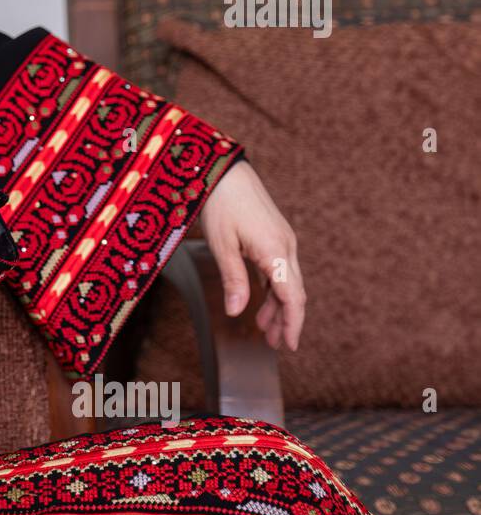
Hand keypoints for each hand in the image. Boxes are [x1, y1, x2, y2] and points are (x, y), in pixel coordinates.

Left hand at [199, 161, 305, 351]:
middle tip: (276, 345)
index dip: (293, 324)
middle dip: (287, 320)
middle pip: (293, 293)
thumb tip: (236, 312)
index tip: (290, 345)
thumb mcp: (222, 244)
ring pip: (286, 282)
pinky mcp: (274, 236)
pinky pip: (279, 269)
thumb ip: (233, 279)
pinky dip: (272, 288)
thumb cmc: (221, 203)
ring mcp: (282, 240)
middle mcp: (286, 247)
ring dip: (278, 306)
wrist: (227, 170)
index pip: (291, 297)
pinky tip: (262, 301)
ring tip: (265, 329)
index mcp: (275, 251)